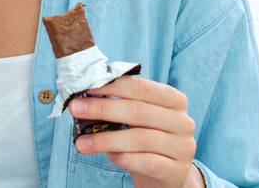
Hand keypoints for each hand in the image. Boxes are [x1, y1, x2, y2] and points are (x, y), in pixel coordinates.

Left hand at [69, 76, 203, 187]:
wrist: (168, 173)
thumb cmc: (147, 137)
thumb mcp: (138, 118)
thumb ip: (119, 104)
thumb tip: (84, 97)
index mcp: (173, 99)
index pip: (140, 86)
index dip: (111, 85)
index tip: (84, 87)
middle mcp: (182, 121)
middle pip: (138, 110)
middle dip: (102, 109)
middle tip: (76, 109)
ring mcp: (183, 147)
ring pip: (140, 139)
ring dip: (105, 139)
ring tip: (81, 142)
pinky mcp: (177, 171)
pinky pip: (147, 162)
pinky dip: (124, 158)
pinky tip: (109, 156)